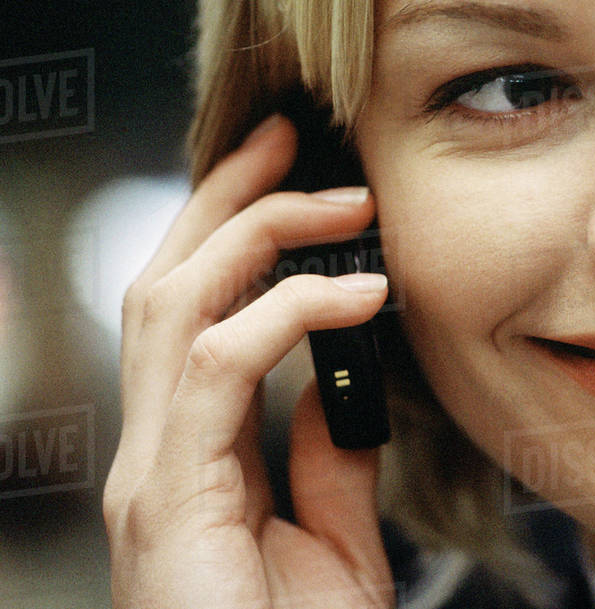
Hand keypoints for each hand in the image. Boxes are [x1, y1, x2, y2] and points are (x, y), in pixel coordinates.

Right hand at [104, 115, 395, 608]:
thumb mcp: (328, 543)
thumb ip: (325, 464)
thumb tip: (344, 393)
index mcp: (188, 454)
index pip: (193, 311)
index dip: (232, 233)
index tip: (297, 176)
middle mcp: (153, 450)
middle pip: (167, 283)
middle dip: (225, 198)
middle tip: (292, 136)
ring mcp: (151, 473)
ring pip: (173, 304)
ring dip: (255, 233)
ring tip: (341, 200)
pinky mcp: (168, 502)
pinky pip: (219, 370)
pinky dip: (286, 313)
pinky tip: (358, 296)